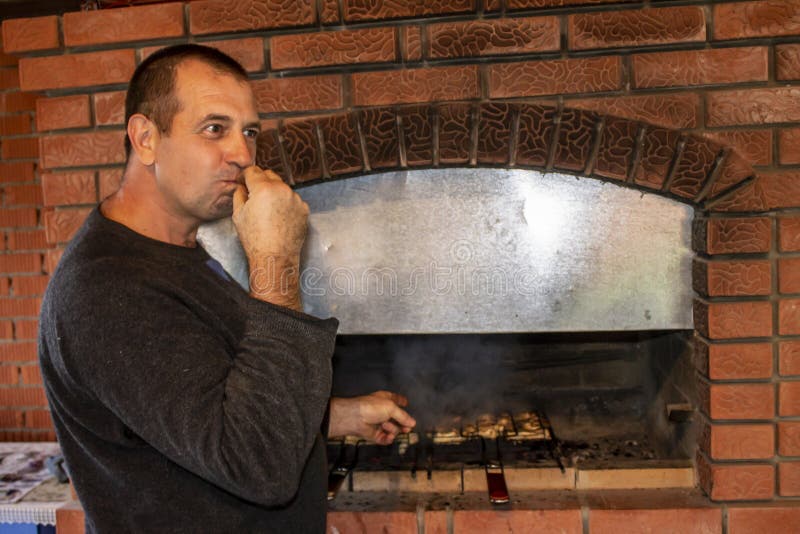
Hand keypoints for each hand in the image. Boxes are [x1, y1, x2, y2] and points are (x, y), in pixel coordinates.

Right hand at [232, 166, 307, 309]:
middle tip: (253, 195)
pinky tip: (278, 217)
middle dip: (260, 182)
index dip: (245, 176)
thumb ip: (239, 194)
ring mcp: (295, 199)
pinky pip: (292, 200)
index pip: (253, 171)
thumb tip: (242, 186)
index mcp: (264, 188)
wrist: (276, 257)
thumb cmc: (255, 239)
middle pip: (269, 175)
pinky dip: (285, 204)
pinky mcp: (304, 209)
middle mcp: (282, 190)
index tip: (243, 182)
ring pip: (282, 187)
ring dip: (274, 193)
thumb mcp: (238, 214)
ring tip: (267, 211)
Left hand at [328, 391, 416, 444]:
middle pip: (398, 419)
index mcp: (386, 400)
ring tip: (385, 425)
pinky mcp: (376, 435)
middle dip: (403, 424)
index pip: (396, 400)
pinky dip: (388, 438)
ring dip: (392, 429)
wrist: (355, 418)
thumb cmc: (370, 407)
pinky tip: (387, 436)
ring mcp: (380, 423)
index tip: (406, 403)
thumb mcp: (391, 408)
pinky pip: (387, 439)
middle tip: (407, 428)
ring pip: (394, 430)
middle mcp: (383, 412)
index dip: (402, 401)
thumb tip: (412, 423)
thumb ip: (403, 416)